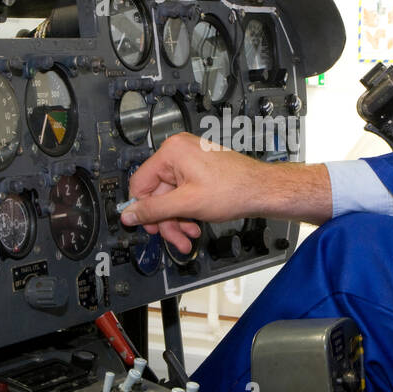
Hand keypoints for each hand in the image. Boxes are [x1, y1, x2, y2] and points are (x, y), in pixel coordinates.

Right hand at [122, 133, 265, 253]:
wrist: (263, 191)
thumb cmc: (234, 189)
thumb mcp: (187, 204)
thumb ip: (154, 210)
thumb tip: (128, 214)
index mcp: (172, 152)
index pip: (140, 183)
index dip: (143, 210)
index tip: (147, 227)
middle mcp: (179, 152)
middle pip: (157, 194)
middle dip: (167, 220)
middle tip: (174, 239)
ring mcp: (190, 161)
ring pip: (171, 198)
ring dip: (177, 220)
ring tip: (188, 237)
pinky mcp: (199, 171)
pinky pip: (183, 194)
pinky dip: (187, 212)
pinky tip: (194, 226)